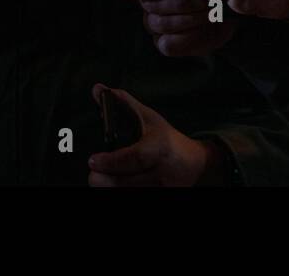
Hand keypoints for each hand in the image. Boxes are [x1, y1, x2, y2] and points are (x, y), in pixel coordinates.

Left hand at [87, 85, 226, 186]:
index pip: (135, 157)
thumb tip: (97, 89)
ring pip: (127, 193)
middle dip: (103, 180)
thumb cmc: (167, 138)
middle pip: (125, 182)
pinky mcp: (160, 197)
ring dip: (109, 188)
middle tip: (92, 174)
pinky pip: (134, 198)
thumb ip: (123, 103)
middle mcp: (162, 171)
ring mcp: (162, 189)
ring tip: (102, 179)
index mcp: (160, 147)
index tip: (93, 160)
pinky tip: (114, 185)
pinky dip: (121, 192)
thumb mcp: (149, 118)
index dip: (112, 161)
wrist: (196, 163)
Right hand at [114, 0, 237, 56]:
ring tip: (211, 11)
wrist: (231, 10)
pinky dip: (191, 36)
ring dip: (190, 17)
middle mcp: (147, 4)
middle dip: (181, 2)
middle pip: (150, 5)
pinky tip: (207, 28)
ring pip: (160, 23)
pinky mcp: (165, 43)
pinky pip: (169, 43)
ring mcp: (154, 25)